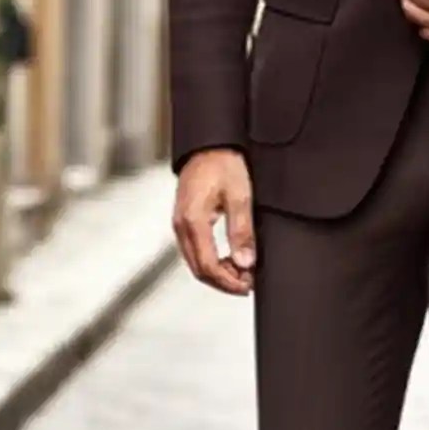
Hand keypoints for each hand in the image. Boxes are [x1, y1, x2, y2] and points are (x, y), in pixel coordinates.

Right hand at [172, 148, 255, 295]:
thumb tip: (245, 262)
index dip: (229, 281)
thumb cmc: (224, 163)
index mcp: (193, 221)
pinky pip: (194, 250)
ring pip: (195, 262)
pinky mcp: (184, 220)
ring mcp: (180, 223)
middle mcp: (181, 225)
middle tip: (248, 283)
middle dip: (224, 282)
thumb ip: (242, 231)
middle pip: (199, 269)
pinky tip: (229, 258)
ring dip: (218, 273)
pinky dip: (211, 260)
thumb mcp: (240, 196)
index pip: (208, 266)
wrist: (209, 144)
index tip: (248, 286)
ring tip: (242, 272)